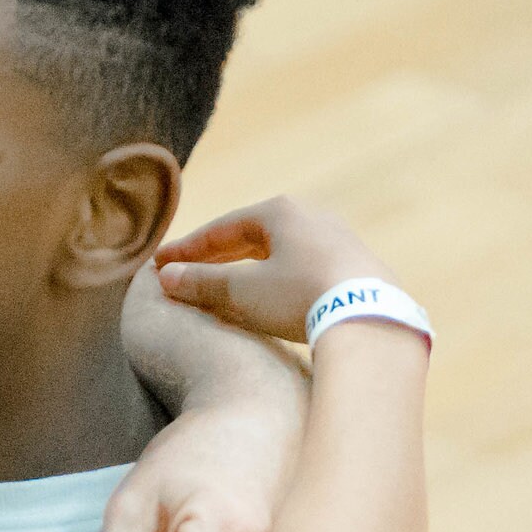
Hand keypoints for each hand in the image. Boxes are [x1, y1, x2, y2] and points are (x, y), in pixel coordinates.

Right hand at [154, 194, 388, 343]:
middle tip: (188, 272)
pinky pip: (305, 268)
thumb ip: (201, 283)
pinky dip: (279, 280)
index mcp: (280, 212)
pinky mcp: (357, 268)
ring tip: (229, 285)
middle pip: (252, 237)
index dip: (187, 249)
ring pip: (281, 252)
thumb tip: (166, 277)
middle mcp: (312, 217)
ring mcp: (339, 241)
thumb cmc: (300, 297)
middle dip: (217, 257)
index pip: (221, 229)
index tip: (161, 264)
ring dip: (250, 268)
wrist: (370, 319)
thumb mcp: (242, 292)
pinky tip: (274, 299)